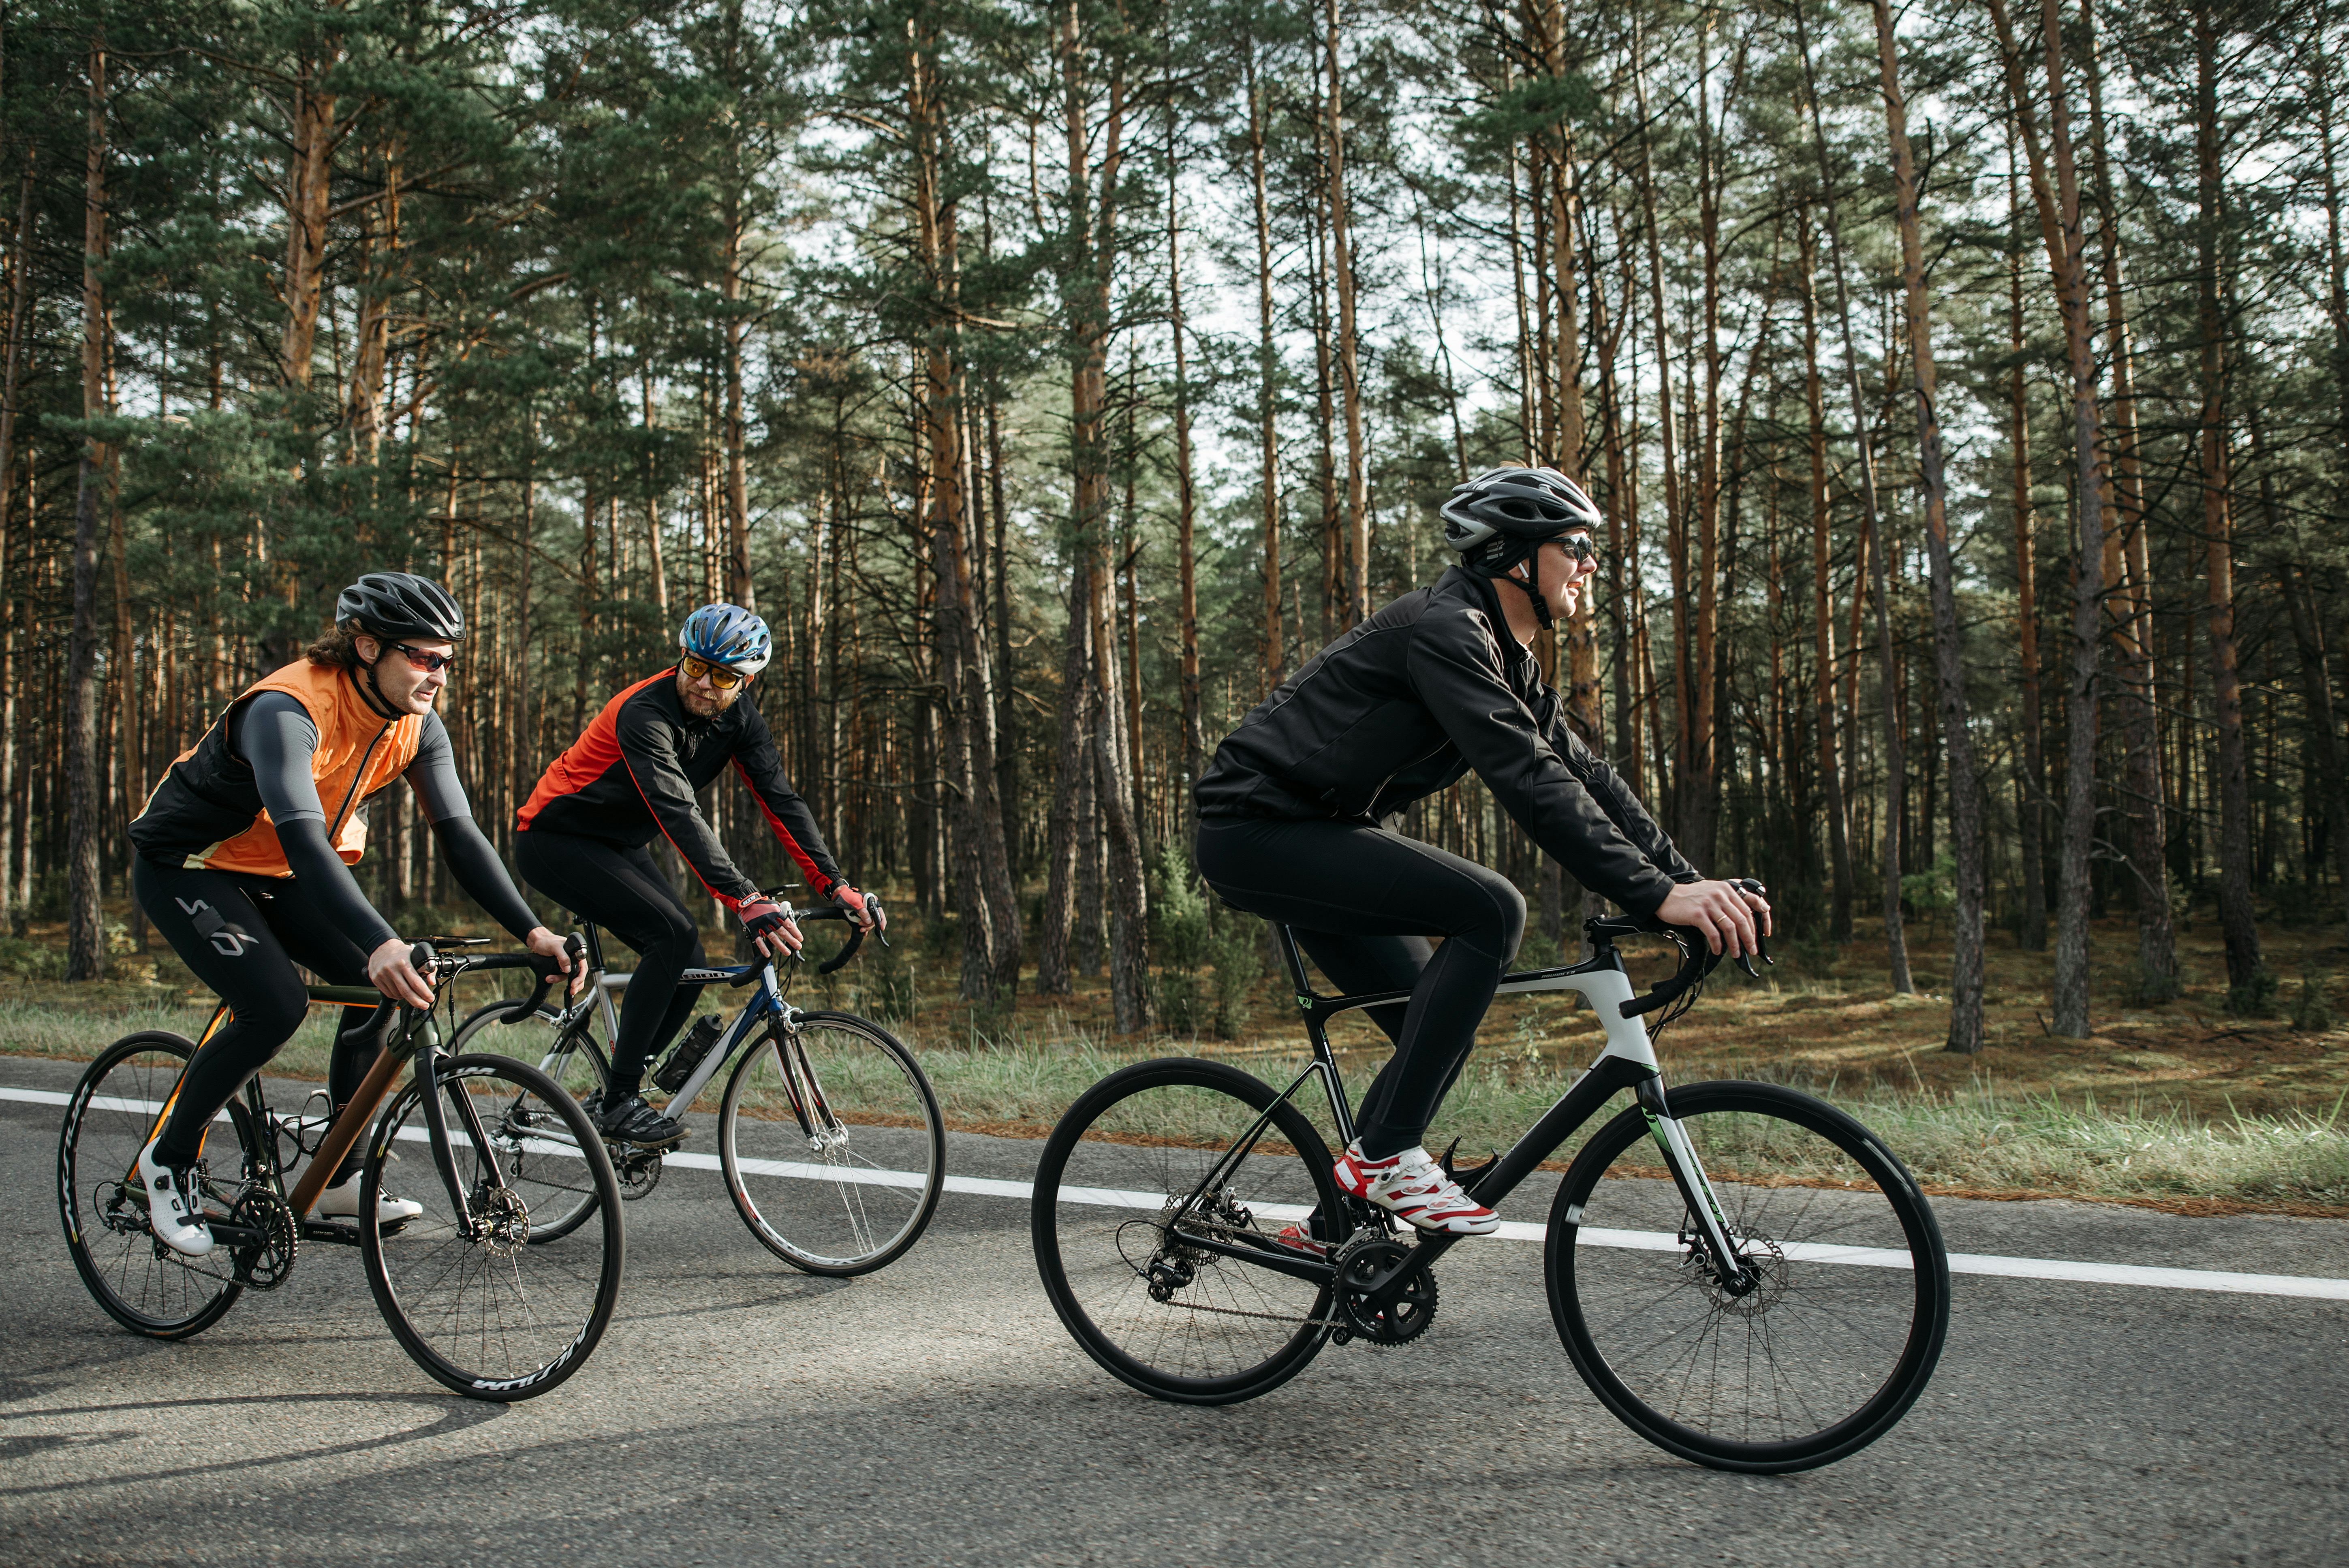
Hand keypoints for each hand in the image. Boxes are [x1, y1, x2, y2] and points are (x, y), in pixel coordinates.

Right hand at [367, 937, 437, 1008]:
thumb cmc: (400, 952)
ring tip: (412, 994)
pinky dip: (397, 995)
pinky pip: (389, 993)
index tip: (430, 999)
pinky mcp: (376, 979)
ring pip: (397, 994)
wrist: (381, 947)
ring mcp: (382, 975)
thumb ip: (427, 968)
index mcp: (403, 963)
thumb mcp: (416, 955)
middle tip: (424, 1005)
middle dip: (417, 1002)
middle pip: (406, 992)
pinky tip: (401, 992)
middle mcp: (391, 970)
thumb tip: (431, 982)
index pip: (416, 983)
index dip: (424, 993)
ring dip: (407, 998)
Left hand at [525, 925, 583, 996]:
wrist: (537, 942)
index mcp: (576, 953)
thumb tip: (567, 969)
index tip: (574, 984)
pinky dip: (555, 979)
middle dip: (575, 984)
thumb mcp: (555, 947)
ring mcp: (566, 964)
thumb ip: (563, 957)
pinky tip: (550, 979)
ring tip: (550, 979)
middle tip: (571, 991)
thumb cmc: (547, 941)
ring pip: (568, 977)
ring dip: (559, 980)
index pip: (583, 967)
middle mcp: (573, 960)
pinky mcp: (559, 968)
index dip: (580, 977)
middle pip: (578, 975)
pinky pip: (560, 976)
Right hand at [737, 898, 803, 958]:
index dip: (795, 932)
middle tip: (798, 946)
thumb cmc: (762, 904)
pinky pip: (759, 940)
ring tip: (787, 952)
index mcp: (776, 912)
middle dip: (791, 940)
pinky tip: (768, 954)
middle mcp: (769, 918)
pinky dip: (763, 948)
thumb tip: (790, 923)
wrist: (747, 901)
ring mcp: (761, 924)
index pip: (788, 924)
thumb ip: (781, 914)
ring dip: (781, 946)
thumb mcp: (774, 905)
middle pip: (782, 931)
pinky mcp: (753, 929)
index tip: (800, 938)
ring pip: (772, 937)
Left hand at [833, 883, 884, 934]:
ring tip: (860, 929)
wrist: (838, 896)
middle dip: (869, 924)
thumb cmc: (846, 896)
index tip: (881, 928)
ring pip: (870, 922)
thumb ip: (862, 911)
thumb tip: (869, 921)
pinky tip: (864, 933)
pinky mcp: (861, 915)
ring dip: (866, 927)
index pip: (880, 911)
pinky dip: (865, 928)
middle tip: (861, 926)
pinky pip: (866, 923)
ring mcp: (866, 911)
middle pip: (875, 919)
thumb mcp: (854, 903)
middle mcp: (870, 906)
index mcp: (871, 900)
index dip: (882, 920)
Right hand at [1654, 879, 1772, 958]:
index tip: (1766, 934)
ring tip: (1736, 954)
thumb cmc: (1690, 897)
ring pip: (1730, 928)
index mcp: (1727, 889)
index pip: (1752, 905)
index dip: (1762, 921)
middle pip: (1743, 919)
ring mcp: (1709, 904)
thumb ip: (1728, 899)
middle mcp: (1720, 894)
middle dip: (1750, 938)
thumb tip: (1746, 918)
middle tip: (1752, 950)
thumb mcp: (1712, 891)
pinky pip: (1713, 933)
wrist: (1666, 897)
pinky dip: (1717, 944)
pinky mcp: (1698, 914)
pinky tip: (1717, 950)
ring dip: (1735, 944)